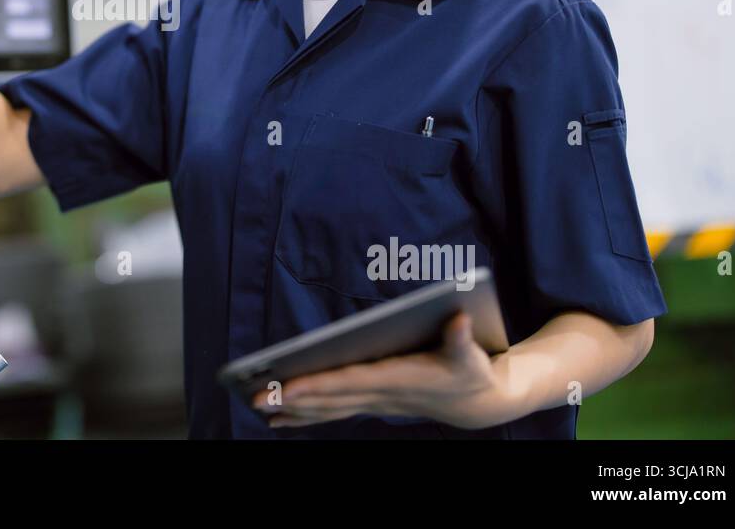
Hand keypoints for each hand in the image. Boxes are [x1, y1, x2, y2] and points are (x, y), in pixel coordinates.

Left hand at [251, 312, 516, 430]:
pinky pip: (335, 411)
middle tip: (256, 396)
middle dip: (292, 398)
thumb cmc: (471, 371)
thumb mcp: (471, 354)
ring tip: (261, 409)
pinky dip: (309, 414)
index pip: (347, 382)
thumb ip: (462, 337)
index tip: (286, 386)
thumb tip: (457, 317)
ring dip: (294, 410)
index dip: (316, 384)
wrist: (478, 403)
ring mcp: (375, 402)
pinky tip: (284, 417)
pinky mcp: (373, 403)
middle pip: (329, 397)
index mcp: (396, 378)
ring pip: (328, 408)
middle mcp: (380, 395)